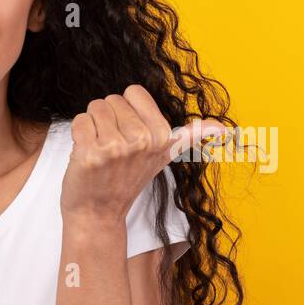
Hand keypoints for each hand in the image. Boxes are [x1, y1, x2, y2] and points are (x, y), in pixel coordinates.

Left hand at [60, 85, 224, 225]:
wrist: (99, 212)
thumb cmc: (127, 179)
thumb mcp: (165, 156)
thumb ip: (191, 136)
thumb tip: (224, 128)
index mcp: (162, 136)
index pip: (133, 92)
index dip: (127, 111)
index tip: (130, 135)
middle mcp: (142, 141)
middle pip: (111, 99)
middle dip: (108, 119)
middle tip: (113, 149)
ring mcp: (117, 149)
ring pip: (95, 108)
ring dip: (93, 127)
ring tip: (101, 152)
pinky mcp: (91, 154)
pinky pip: (79, 121)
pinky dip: (79, 135)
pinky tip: (87, 156)